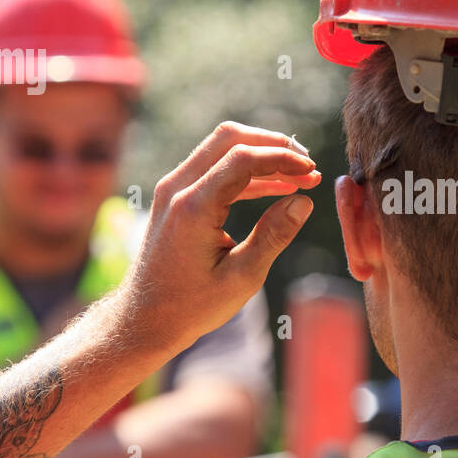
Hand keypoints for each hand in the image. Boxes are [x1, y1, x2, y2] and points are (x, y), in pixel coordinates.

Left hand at [118, 121, 320, 352]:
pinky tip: (277, 187)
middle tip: (308, 165)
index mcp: (193, 207)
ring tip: (301, 178)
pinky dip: (247, 173)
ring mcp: (173, 189)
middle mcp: (177, 188)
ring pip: (221, 149)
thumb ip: (274, 235)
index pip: (243, 159)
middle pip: (229, 138)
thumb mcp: (242, 277)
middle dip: (273, 145)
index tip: (313, 173)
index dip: (282, 158)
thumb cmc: (192, 305)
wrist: (145, 318)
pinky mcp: (175, 197)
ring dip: (262, 157)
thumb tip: (304, 201)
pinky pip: (215, 169)